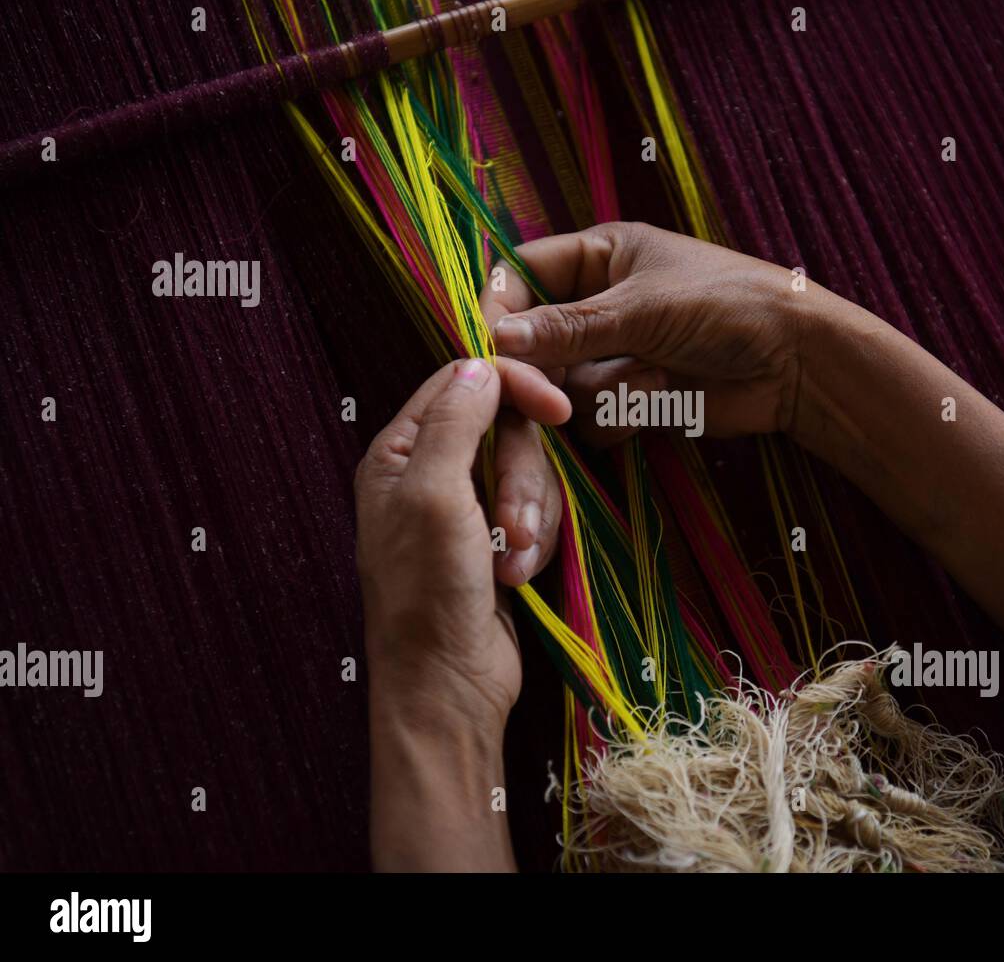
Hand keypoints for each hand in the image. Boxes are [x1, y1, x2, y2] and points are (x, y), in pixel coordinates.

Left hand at [354, 357, 569, 737]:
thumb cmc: (428, 595)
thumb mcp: (435, 497)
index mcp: (399, 453)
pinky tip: (518, 578)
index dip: (512, 387)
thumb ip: (455, 424)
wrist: (449, 687)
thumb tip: (480, 363)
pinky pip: (538, 513)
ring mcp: (466, 508)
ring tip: (513, 566)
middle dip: (523, 479)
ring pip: (528, 474)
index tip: (557, 409)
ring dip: (532, 519)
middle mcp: (429, 473)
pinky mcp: (498, 540)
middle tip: (515, 525)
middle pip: (506, 429)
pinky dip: (537, 544)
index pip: (462, 383)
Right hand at [482, 222, 822, 443]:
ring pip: (558, 387)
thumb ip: (567, 327)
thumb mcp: (643, 308)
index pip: (519, 275)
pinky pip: (591, 419)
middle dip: (542, 371)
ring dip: (602, 390)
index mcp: (598, 255)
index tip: (490, 348)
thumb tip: (495, 342)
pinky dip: (621, 415)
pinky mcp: (631, 401)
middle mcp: (596, 304)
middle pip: (529, 342)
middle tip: (550, 398)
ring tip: (655, 378)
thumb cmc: (727, 306)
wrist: (797, 365)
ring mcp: (612, 355)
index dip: (497, 310)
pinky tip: (665, 400)